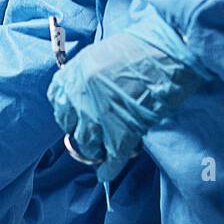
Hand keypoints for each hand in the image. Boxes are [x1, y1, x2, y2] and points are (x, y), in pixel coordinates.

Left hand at [49, 13, 208, 183]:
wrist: (165, 51)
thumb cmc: (137, 48)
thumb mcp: (97, 56)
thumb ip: (86, 78)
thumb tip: (86, 96)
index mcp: (69, 77)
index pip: (58, 104)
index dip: (68, 113)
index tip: (75, 118)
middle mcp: (77, 99)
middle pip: (70, 127)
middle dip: (80, 132)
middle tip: (91, 136)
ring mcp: (97, 118)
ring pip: (88, 145)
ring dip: (94, 150)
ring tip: (102, 152)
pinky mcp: (121, 133)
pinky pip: (110, 158)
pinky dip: (108, 169)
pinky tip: (105, 175)